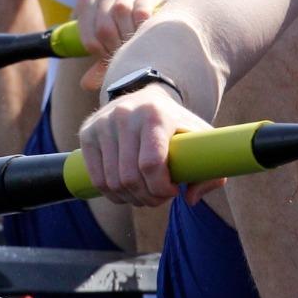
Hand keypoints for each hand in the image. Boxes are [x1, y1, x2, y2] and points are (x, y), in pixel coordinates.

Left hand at [72, 0, 166, 88]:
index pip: (89, 39)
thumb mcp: (110, 28)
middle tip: (130, 55)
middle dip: (118, 49)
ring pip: (122, 16)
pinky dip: (145, 25)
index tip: (116, 60)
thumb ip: (100, 56)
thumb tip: (86, 84)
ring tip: (139, 46)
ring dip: (132, 38)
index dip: (103, 56)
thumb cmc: (127, 11)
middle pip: (104, 28)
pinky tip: (150, 34)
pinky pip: (143, 9)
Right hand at [78, 87, 214, 207]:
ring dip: (130, 199)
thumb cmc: (176, 125)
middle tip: (159, 198)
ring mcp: (103, 123)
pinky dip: (112, 194)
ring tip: (144, 195)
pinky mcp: (87, 133)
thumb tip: (190, 198)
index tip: (173, 191)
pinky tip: (126, 192)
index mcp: (155, 115)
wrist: (146, 98)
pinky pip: (97, 179)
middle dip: (148, 198)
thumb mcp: (199, 139)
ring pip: (112, 182)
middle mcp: (125, 115)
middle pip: (130, 178)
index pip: (151, 164)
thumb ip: (210, 170)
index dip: (161, 187)